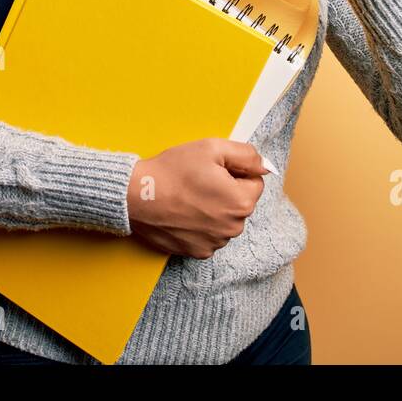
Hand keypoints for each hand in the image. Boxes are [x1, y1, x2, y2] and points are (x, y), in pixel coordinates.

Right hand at [126, 140, 269, 258]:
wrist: (136, 196)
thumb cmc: (172, 171)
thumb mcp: (212, 148)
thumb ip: (247, 155)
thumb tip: (265, 166)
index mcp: (242, 202)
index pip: (254, 182)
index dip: (234, 172)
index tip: (213, 170)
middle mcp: (233, 228)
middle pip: (240, 203)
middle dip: (226, 192)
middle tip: (198, 182)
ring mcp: (215, 243)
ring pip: (224, 220)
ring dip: (213, 210)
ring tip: (188, 198)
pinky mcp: (197, 252)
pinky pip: (208, 235)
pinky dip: (200, 225)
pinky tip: (183, 213)